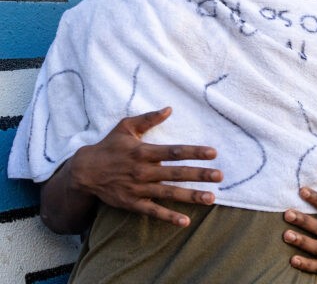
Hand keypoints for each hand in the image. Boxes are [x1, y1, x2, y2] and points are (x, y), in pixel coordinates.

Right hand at [68, 107, 221, 226]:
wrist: (84, 172)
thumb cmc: (109, 147)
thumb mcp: (125, 127)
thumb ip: (148, 118)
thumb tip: (169, 109)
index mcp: (143, 152)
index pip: (173, 152)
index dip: (194, 152)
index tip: (212, 153)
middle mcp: (143, 171)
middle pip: (176, 173)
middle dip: (199, 174)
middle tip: (219, 176)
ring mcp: (138, 189)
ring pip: (168, 193)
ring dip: (191, 196)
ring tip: (211, 198)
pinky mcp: (132, 203)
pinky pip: (153, 211)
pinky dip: (168, 217)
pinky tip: (185, 221)